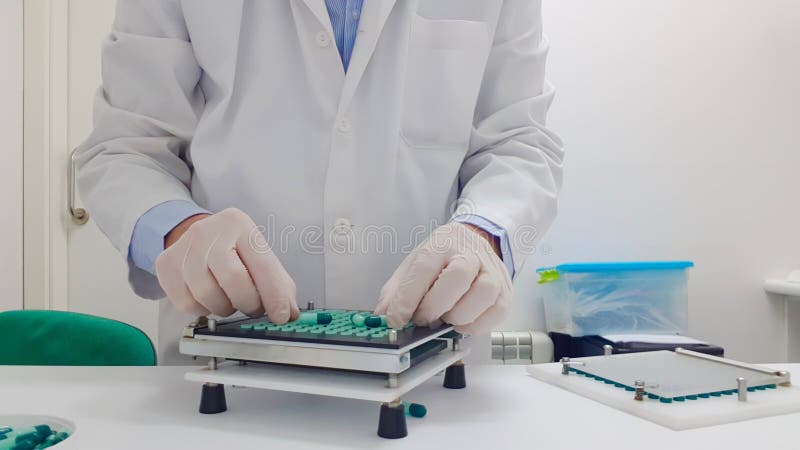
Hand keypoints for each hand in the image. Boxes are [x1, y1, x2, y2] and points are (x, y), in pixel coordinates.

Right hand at [155, 208, 298, 321]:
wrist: (197, 236)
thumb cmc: (232, 248)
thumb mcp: (258, 255)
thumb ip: (278, 283)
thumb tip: (289, 312)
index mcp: (238, 224)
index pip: (262, 265)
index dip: (275, 296)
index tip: (282, 315)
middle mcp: (208, 232)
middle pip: (234, 282)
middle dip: (249, 303)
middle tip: (253, 306)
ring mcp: (184, 249)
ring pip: (209, 297)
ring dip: (226, 307)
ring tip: (230, 297)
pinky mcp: (166, 266)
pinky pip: (188, 304)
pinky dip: (204, 308)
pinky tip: (209, 296)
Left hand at [374, 223, 511, 334]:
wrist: (474, 243)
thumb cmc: (443, 256)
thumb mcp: (414, 264)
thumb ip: (397, 290)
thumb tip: (384, 315)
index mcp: (443, 242)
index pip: (424, 268)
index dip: (407, 297)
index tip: (396, 319)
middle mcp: (471, 252)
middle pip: (457, 276)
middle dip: (434, 305)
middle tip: (423, 319)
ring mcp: (492, 270)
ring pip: (483, 293)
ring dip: (459, 315)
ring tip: (445, 319)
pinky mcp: (506, 290)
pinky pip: (497, 311)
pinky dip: (477, 325)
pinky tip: (463, 322)